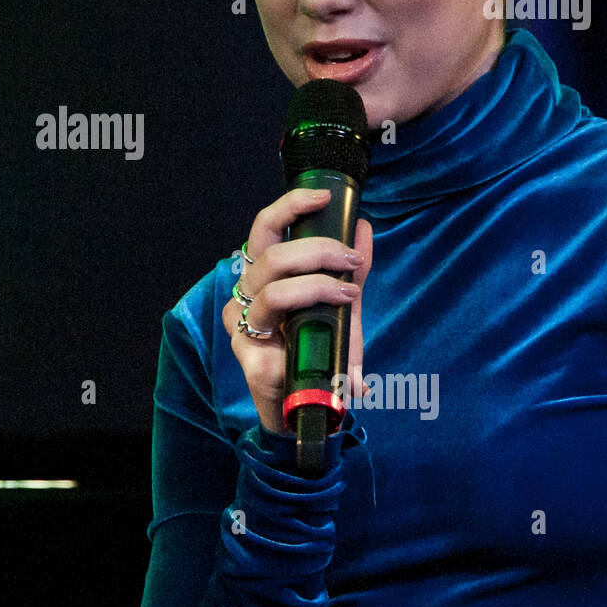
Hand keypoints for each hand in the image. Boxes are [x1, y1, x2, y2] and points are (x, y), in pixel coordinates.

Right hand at [221, 188, 372, 436]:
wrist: (308, 411)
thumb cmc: (319, 355)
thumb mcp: (341, 306)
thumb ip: (350, 269)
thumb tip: (364, 227)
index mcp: (262, 278)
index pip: (264, 229)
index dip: (290, 206)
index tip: (324, 195)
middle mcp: (245, 297)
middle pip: (270, 253)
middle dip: (316, 248)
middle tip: (350, 257)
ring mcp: (243, 326)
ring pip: (273, 284)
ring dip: (317, 279)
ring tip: (348, 290)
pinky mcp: (250, 354)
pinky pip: (277, 320)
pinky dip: (312, 305)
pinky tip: (337, 310)